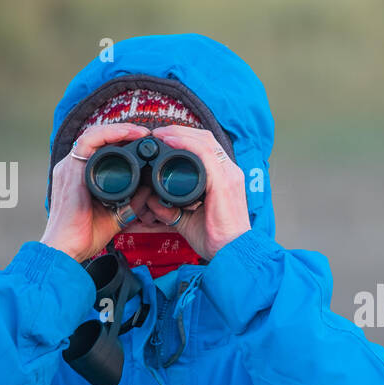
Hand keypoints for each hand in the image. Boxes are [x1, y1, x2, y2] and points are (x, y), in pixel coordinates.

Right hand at [40, 122, 151, 261]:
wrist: (66, 249)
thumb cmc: (85, 236)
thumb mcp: (116, 216)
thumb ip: (132, 203)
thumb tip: (150, 190)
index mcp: (81, 176)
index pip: (100, 149)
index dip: (121, 141)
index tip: (145, 144)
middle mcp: (72, 168)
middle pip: (97, 139)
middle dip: (123, 132)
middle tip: (146, 135)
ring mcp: (69, 168)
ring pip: (93, 135)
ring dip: (118, 130)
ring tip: (140, 132)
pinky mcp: (70, 171)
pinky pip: (88, 142)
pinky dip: (108, 134)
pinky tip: (126, 134)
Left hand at [141, 126, 250, 260]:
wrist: (231, 253)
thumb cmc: (215, 239)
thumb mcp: (188, 220)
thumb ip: (171, 210)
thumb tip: (152, 202)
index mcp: (224, 178)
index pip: (206, 148)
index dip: (184, 139)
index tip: (162, 141)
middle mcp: (230, 172)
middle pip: (205, 139)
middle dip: (180, 131)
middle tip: (157, 133)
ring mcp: (229, 175)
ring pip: (205, 141)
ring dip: (180, 133)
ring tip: (160, 134)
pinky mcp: (224, 182)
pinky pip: (204, 154)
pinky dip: (186, 143)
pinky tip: (170, 141)